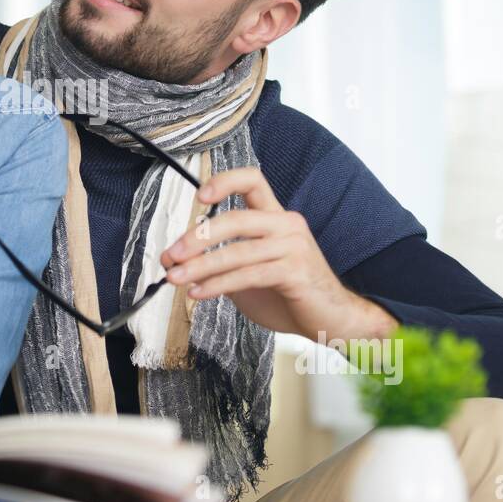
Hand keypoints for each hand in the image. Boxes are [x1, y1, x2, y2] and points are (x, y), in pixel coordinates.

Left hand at [159, 167, 396, 342]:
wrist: (331, 321)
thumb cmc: (289, 295)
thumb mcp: (250, 273)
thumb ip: (223, 263)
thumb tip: (180, 261)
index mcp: (276, 217)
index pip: (252, 180)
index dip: (225, 182)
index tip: (199, 197)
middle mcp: (287, 224)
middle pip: (235, 218)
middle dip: (197, 238)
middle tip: (171, 256)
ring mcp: (294, 247)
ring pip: (237, 251)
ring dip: (200, 266)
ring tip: (175, 278)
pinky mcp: (295, 272)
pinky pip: (248, 275)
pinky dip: (218, 285)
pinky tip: (198, 293)